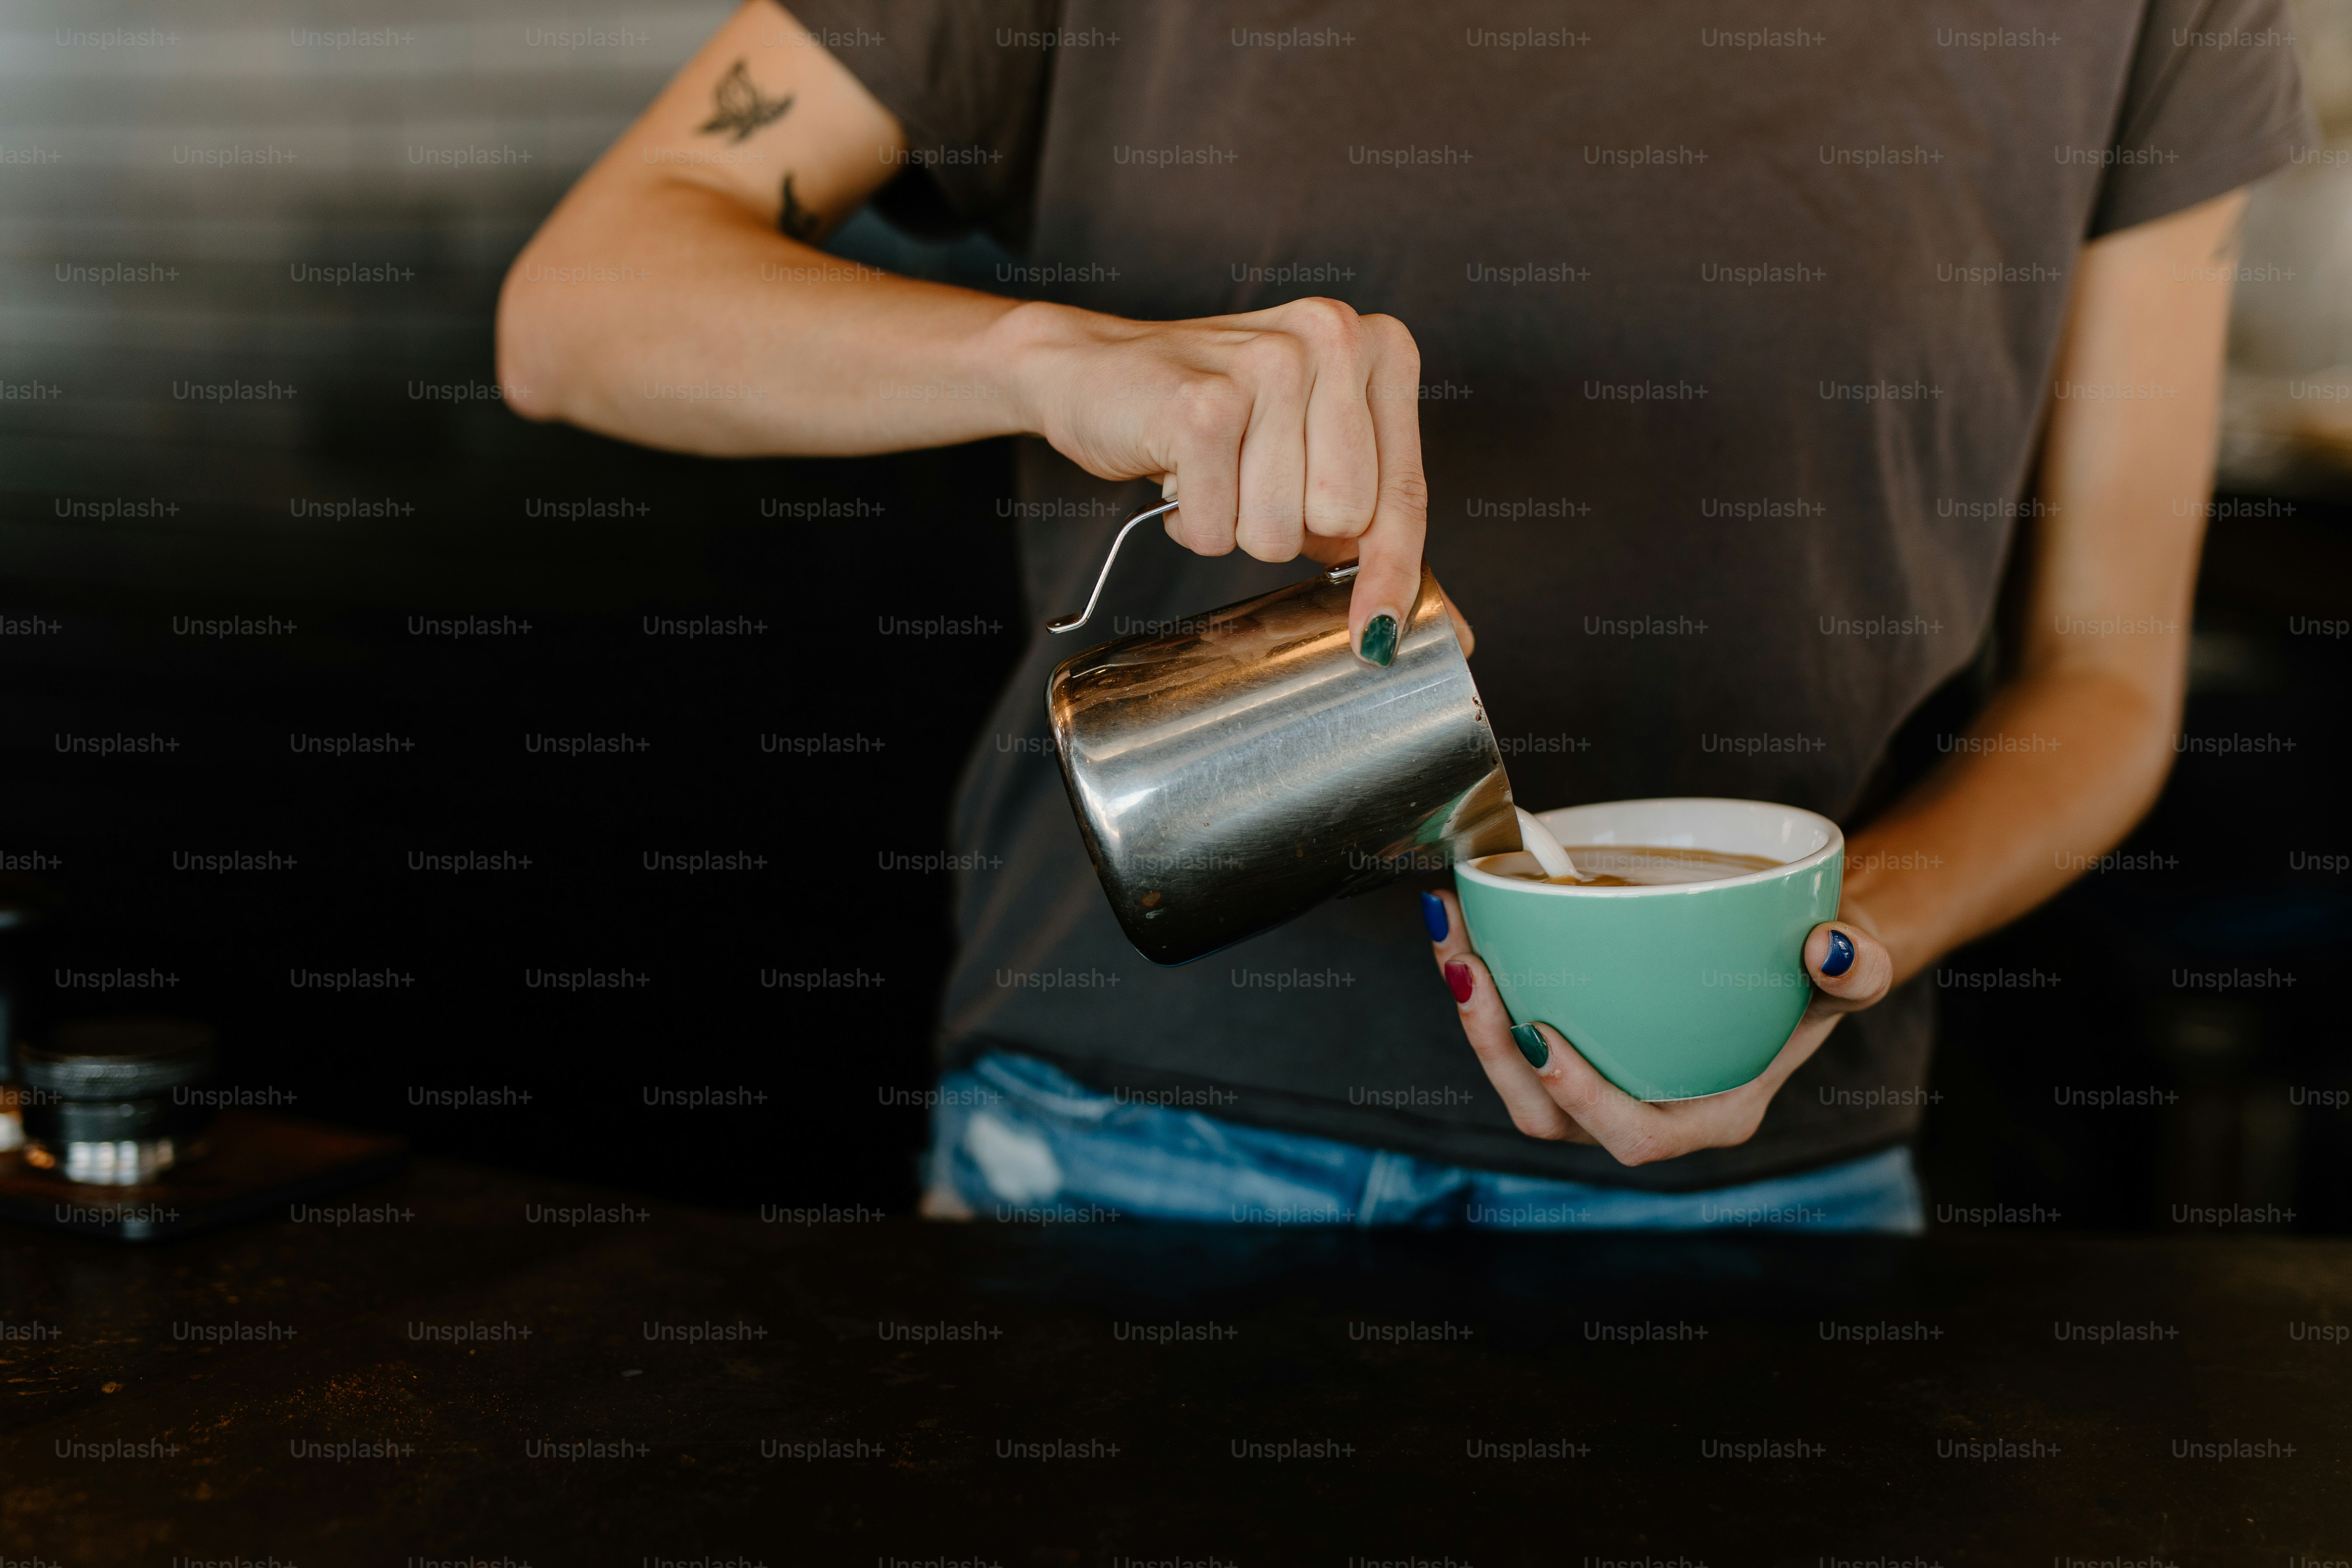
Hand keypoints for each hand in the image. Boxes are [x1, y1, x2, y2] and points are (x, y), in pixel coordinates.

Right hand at [1007, 296, 1427, 663]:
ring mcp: (1268, 366)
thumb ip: (1374, 525)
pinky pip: (1213, 529)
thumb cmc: (1214, 415)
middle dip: (1290, 526)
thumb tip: (1433, 634)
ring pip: (1277, 532)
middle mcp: (1334, 339)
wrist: (1093, 368)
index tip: (1378, 637)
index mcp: (1380, 350)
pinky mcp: (1202, 405)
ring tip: (1215, 469)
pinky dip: (1189, 523)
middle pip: (1342, 519)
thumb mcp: (1312, 450)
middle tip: (1252, 480)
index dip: (1392, 574)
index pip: (1404, 494)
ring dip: (1234, 523)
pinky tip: (1178, 470)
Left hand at [1419, 888, 1892, 1163]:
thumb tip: (1832, 948)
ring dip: (1473, 1015)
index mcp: (1710, 1113)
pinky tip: (1462, 926)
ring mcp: (1605, 1079)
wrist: (1792, 954)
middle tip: (1467, 969)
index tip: (1542, 1035)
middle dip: (1494, 1049)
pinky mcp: (1578, 1041)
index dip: (1582, 1099)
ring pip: (1515, 1079)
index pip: (1634, 1136)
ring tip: (1451, 939)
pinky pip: (1513, 1033)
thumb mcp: (1853, 970)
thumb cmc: (1820, 972)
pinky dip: (1482, 986)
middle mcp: (1647, 1109)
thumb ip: (1856, 968)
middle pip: (1547, 1116)